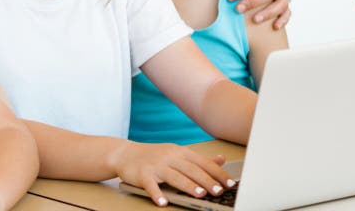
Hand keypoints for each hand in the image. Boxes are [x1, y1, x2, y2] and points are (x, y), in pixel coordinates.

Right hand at [111, 140, 235, 206]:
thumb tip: (221, 159)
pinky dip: (157, 194)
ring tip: (200, 195)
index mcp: (180, 151)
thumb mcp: (177, 153)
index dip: (217, 172)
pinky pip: (151, 185)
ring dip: (188, 186)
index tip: (230, 183)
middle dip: (205, 180)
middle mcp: (169, 156)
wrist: (125, 154)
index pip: (202, 162)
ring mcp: (155, 165)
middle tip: (218, 191)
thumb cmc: (154, 155)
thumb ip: (199, 159)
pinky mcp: (142, 174)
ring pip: (174, 176)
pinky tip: (163, 202)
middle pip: (190, 169)